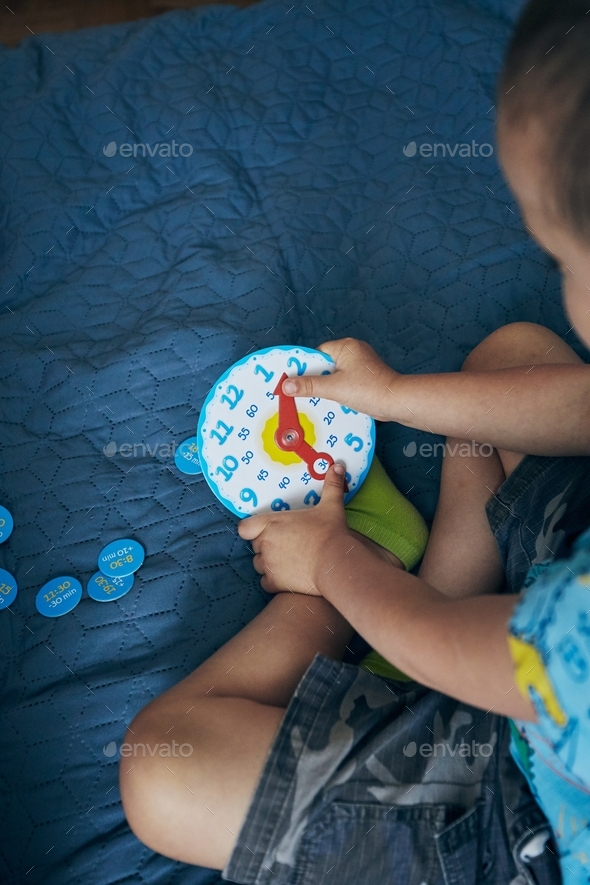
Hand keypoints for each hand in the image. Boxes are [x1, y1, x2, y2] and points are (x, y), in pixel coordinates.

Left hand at [238, 463, 351, 594]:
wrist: (336, 562)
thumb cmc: (330, 533)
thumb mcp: (331, 506)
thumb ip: (331, 486)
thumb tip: (338, 466)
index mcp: (271, 523)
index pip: (244, 527)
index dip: (252, 529)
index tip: (265, 530)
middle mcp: (265, 544)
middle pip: (254, 545)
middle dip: (265, 545)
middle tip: (285, 544)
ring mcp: (268, 564)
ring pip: (259, 565)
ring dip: (268, 563)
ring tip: (287, 560)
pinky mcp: (275, 583)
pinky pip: (266, 582)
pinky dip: (274, 581)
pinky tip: (288, 576)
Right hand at [281, 337, 399, 421]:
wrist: (396, 402)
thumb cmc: (368, 390)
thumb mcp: (334, 388)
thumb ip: (309, 386)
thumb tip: (286, 385)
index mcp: (345, 346)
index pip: (317, 354)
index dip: (305, 368)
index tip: (294, 381)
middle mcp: (354, 351)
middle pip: (325, 364)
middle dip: (315, 379)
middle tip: (303, 393)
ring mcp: (361, 364)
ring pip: (335, 374)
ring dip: (327, 387)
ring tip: (317, 399)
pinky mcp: (366, 376)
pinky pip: (345, 381)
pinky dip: (338, 390)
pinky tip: (333, 402)